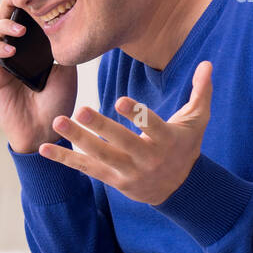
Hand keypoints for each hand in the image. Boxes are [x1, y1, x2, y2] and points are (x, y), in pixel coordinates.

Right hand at [0, 0, 78, 152]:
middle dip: (9, 5)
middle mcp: (16, 51)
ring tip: (20, 32)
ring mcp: (2, 62)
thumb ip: (61, 45)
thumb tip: (60, 22)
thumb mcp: (67, 68)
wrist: (47, 129)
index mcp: (33, 47)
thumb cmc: (58, 102)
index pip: (25, 18)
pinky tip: (10, 50)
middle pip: (4, 18)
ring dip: (3, 26)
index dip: (26, 3)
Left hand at [41, 60, 213, 204]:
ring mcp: (128, 172)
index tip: (120, 100)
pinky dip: (65, 159)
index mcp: (166, 141)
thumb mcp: (197, 121)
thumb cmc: (186, 146)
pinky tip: (45, 147)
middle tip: (80, 111)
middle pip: (121, 143)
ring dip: (77, 140)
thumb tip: (207, 63)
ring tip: (57, 122)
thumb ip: (201, 92)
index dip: (136, 115)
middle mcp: (146, 158)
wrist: (181, 189)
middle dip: (100, 127)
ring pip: (100, 156)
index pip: (152, 126)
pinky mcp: (113, 180)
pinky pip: (86, 169)